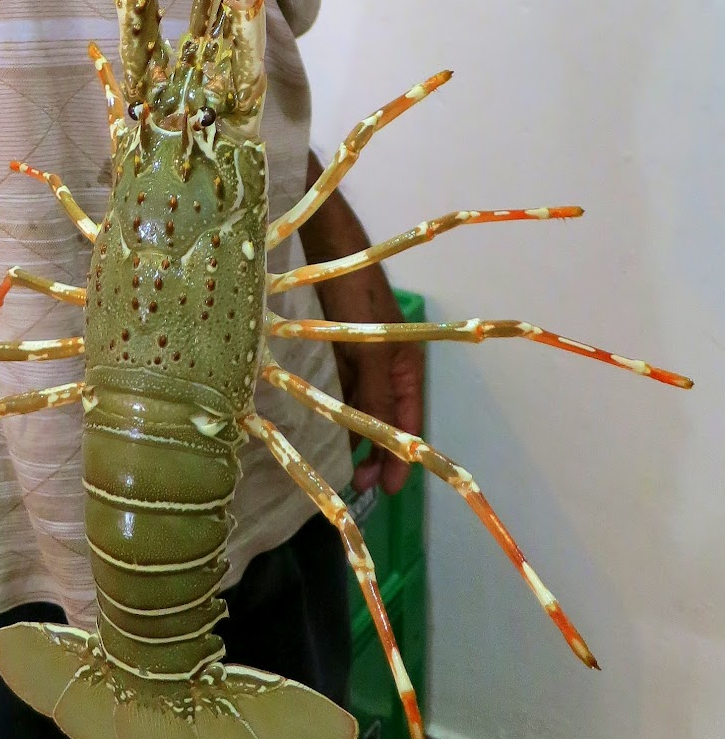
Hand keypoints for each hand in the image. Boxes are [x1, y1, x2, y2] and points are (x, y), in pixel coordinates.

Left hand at [321, 267, 422, 495]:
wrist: (328, 248)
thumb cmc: (355, 296)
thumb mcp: (370, 348)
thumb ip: (377, 393)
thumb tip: (383, 443)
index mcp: (408, 364)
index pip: (410, 420)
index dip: (403, 456)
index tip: (390, 490)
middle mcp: (390, 365)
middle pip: (389, 418)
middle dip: (379, 453)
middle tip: (362, 485)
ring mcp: (365, 357)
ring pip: (366, 406)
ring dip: (360, 436)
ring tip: (350, 469)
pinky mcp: (342, 349)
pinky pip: (347, 390)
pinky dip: (344, 412)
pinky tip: (334, 433)